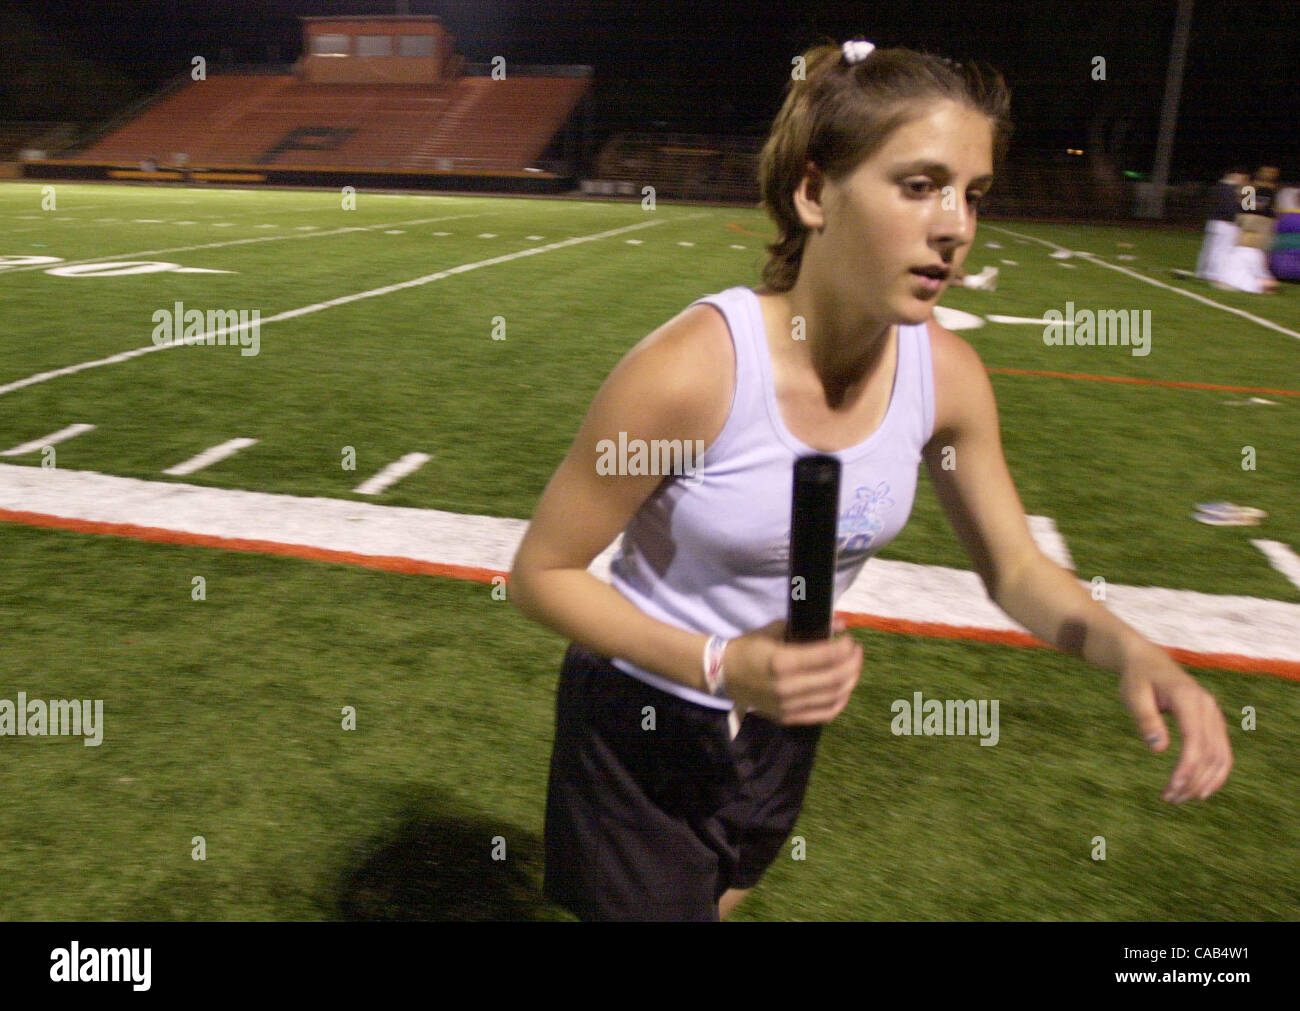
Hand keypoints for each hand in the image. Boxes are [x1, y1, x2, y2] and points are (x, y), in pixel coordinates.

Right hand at [724, 617, 862, 724]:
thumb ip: (808, 628)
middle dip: (853, 663)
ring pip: (833, 697)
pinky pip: (824, 714)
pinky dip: (839, 702)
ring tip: (853, 668)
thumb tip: (840, 624)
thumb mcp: (775, 630)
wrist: (723, 675)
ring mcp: (788, 706)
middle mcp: (787, 687)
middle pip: (835, 678)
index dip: (845, 648)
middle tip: (857, 652)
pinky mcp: (788, 718)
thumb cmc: (748, 648)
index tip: (851, 640)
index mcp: (781, 661)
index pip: (827, 656)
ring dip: (850, 681)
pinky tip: (844, 690)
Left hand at [1119, 654, 1232, 802]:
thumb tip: (1158, 748)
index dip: (1187, 767)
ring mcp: (1214, 715)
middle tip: (1170, 799)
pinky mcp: (1213, 722)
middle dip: (1193, 780)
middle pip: (1211, 752)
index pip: (1195, 740)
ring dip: (1205, 781)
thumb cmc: (1137, 679)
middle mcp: (1208, 707)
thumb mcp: (1133, 695)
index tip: (1172, 787)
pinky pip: (1222, 752)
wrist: (1147, 662)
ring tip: (1181, 798)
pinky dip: (1215, 773)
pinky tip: (1200, 789)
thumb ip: (1146, 720)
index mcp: (1188, 698)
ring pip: (1221, 756)